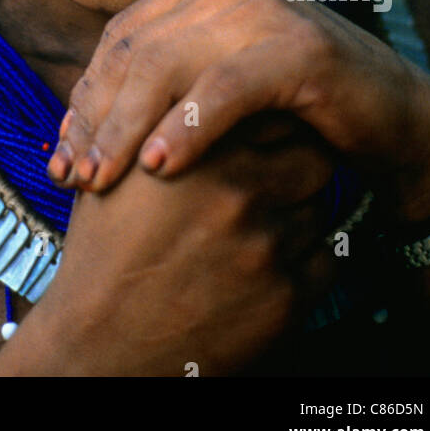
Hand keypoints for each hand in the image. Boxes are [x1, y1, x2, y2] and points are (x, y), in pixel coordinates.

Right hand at [0, 122, 337, 376]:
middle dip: (297, 160)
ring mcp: (266, 244)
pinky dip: (305, 261)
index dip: (270, 118)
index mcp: (196, 151)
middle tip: (276, 175)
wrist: (102, 343)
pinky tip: (264, 269)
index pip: (269, 109)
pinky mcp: (288, 297)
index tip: (264, 129)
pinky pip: (327, 259)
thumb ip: (168, 124)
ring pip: (320, 206)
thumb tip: (213, 87)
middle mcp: (236, 190)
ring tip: (259, 227)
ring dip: (300, 211)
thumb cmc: (107, 249)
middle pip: (310, 152)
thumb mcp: (123, 170)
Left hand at [47, 0, 429, 222]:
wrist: (393, 117)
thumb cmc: (292, 111)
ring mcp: (262, 6)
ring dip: (125, 129)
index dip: (84, 100)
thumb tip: (68, 134)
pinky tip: (159, 169)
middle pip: (134, 51)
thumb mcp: (213, 89)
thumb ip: (155, 92)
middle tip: (69, 178)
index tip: (57, 157)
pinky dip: (187, 129)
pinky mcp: (298, 47)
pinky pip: (225, 88)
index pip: (120, 40)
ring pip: (167, 67)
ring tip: (101, 180)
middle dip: (95, 119)